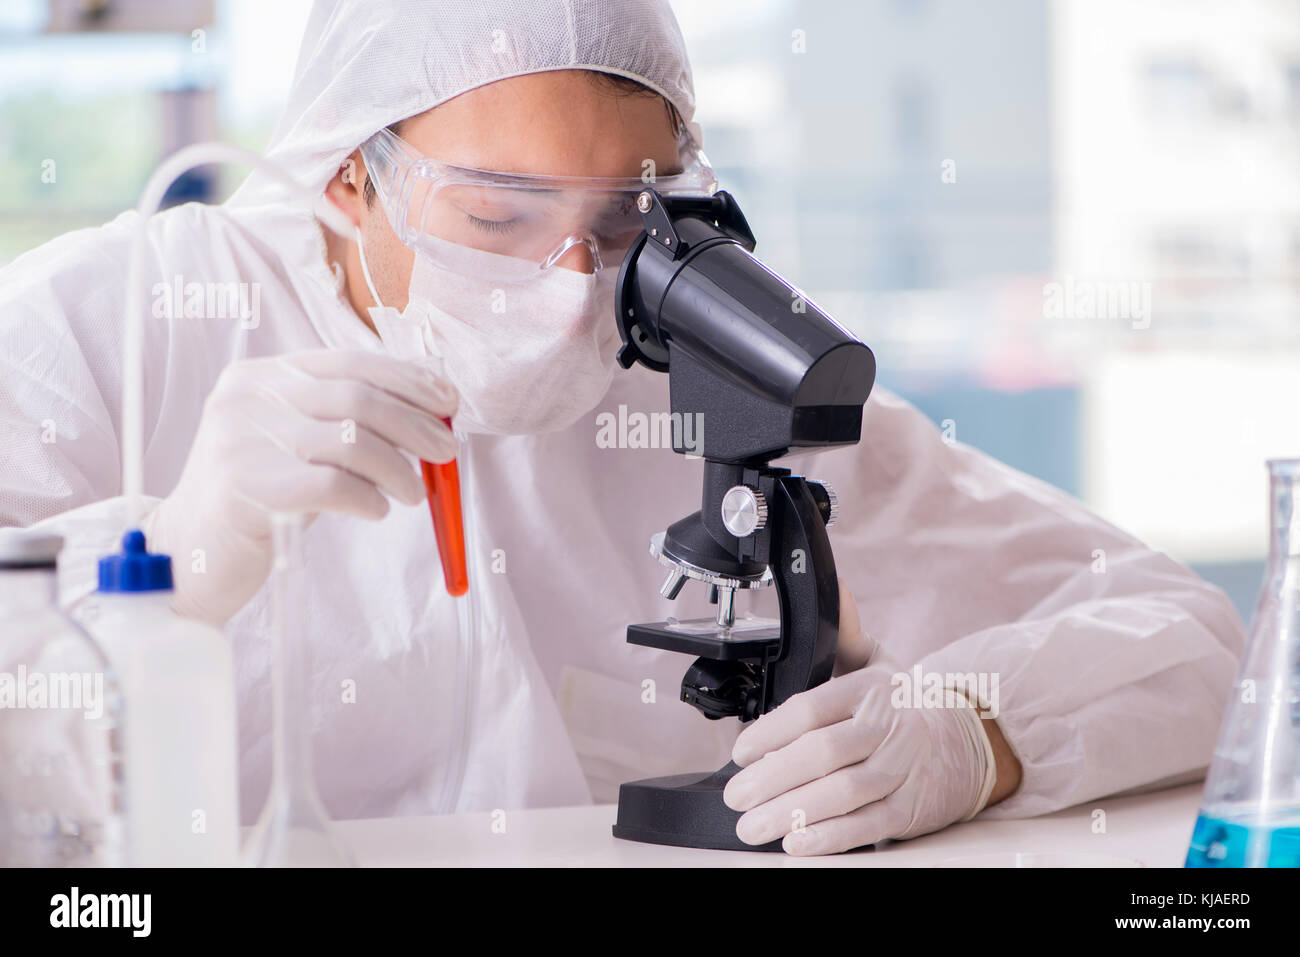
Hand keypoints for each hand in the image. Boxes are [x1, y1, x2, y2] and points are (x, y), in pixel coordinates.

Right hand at [144, 349, 457, 623]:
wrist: (188, 551)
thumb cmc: (258, 496)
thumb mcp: (296, 442)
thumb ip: (346, 421)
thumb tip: (430, 414)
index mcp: (261, 375)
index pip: (349, 362)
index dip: (407, 379)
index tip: (448, 401)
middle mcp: (247, 397)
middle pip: (358, 398)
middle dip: (415, 425)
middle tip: (446, 452)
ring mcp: (241, 439)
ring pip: (352, 441)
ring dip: (399, 469)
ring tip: (413, 493)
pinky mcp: (244, 488)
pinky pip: (331, 486)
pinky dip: (368, 499)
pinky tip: (376, 510)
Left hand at [723, 581, 993, 854]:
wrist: (975, 740)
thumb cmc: (908, 705)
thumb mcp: (879, 662)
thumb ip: (845, 632)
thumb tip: (830, 589)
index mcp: (871, 689)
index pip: (813, 708)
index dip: (771, 731)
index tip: (740, 750)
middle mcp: (888, 727)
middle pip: (824, 752)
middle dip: (772, 777)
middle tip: (736, 794)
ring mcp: (902, 769)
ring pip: (843, 791)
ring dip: (792, 811)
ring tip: (753, 824)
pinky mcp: (911, 808)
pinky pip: (868, 824)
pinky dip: (831, 836)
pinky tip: (797, 842)